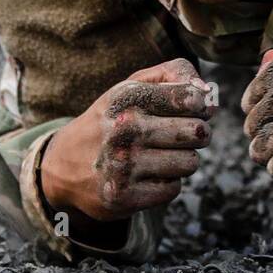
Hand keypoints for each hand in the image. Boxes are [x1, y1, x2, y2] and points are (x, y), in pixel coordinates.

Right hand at [41, 59, 214, 227]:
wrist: (63, 165)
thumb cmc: (112, 120)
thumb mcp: (134, 86)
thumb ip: (175, 75)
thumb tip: (210, 94)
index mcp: (127, 97)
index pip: (192, 98)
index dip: (199, 105)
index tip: (187, 108)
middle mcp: (124, 128)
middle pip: (199, 132)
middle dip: (195, 134)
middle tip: (175, 135)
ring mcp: (123, 165)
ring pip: (190, 163)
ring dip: (180, 160)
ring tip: (157, 155)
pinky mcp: (124, 197)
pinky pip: (174, 188)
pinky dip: (165, 183)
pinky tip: (145, 176)